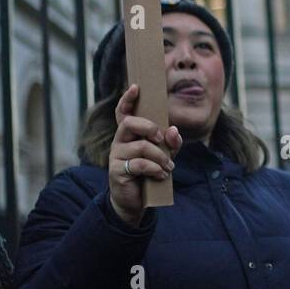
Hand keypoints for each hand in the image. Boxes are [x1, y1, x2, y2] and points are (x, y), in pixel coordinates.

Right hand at [108, 83, 182, 226]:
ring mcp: (116, 155)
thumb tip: (173, 129)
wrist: (136, 201)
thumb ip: (171, 142)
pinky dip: (155, 169)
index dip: (127, 99)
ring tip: (168, 167)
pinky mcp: (117, 171)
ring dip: (160, 156)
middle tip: (162, 139)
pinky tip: (161, 175)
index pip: (124, 112)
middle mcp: (119, 141)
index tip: (136, 87)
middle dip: (149, 127)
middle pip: (129, 123)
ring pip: (140, 146)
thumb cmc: (150, 173)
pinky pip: (140, 164)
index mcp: (129, 134)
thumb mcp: (164, 155)